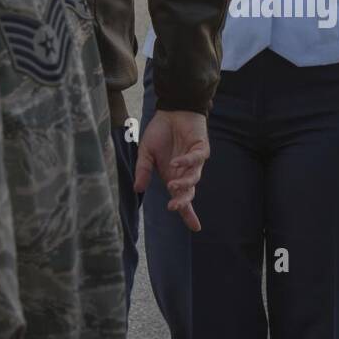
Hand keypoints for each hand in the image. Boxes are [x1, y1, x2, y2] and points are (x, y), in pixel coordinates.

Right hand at [134, 109, 208, 231]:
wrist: (171, 110)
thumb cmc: (160, 132)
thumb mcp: (146, 153)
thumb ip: (143, 170)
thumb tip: (137, 189)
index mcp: (173, 176)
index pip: (183, 199)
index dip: (188, 214)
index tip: (196, 228)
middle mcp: (185, 172)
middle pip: (189, 193)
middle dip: (183, 202)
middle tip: (173, 207)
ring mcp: (194, 160)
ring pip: (194, 177)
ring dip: (183, 183)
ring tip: (171, 185)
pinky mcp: (200, 147)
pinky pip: (196, 158)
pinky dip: (186, 161)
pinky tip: (175, 161)